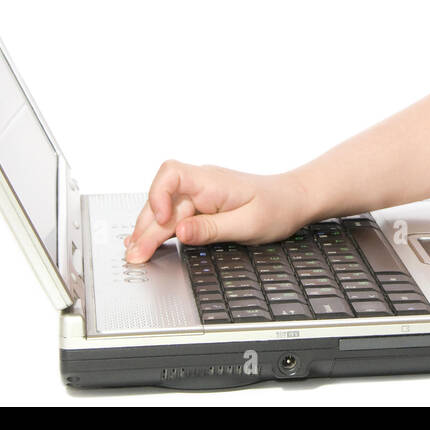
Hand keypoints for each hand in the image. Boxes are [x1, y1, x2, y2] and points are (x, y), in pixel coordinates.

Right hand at [122, 161, 311, 262]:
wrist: (294, 199)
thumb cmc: (278, 208)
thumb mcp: (248, 224)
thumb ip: (211, 228)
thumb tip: (180, 231)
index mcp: (213, 181)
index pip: (171, 173)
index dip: (158, 195)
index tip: (162, 221)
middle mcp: (202, 182)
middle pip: (162, 199)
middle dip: (146, 227)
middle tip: (136, 256)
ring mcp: (200, 192)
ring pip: (164, 207)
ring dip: (148, 228)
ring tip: (135, 251)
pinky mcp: (201, 203)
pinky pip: (173, 211)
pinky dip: (158, 226)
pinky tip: (145, 238)